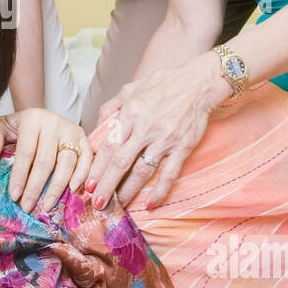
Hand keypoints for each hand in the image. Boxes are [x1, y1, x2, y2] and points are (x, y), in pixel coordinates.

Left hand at [0, 108, 91, 211]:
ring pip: (67, 163)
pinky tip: (72, 190)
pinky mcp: (83, 138)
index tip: (14, 195)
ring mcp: (71, 130)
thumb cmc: (19, 127)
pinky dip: (81, 175)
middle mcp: (54, 123)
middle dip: (36, 187)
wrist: (40, 119)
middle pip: (46, 161)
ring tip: (47, 205)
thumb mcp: (1, 126)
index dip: (20, 176)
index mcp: (32, 119)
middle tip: (27, 206)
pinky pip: (86, 159)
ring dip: (57, 188)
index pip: (26, 152)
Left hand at [85, 59, 226, 209]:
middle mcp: (145, 128)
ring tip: (119, 204)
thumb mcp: (131, 89)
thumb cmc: (163, 85)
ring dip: (129, 190)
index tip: (88, 184)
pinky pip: (170, 173)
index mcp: (130, 113)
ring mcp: (165, 139)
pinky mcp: (183, 147)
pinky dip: (160, 190)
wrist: (198, 83)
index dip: (97, 168)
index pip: (108, 146)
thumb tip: (96, 128)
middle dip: (107, 185)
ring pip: (142, 171)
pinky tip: (151, 204)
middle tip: (98, 202)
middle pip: (121, 162)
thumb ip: (111, 107)